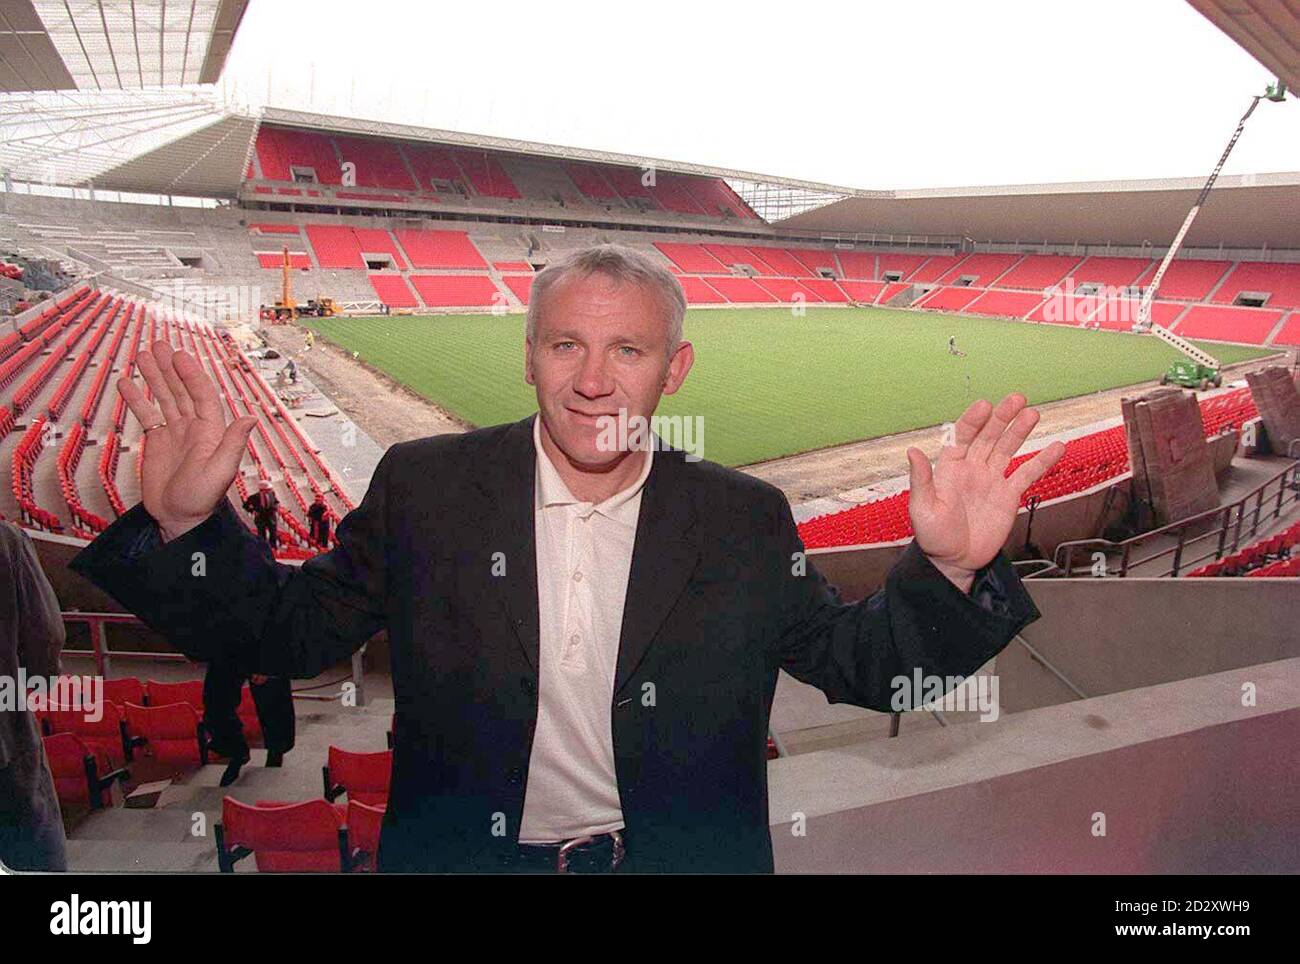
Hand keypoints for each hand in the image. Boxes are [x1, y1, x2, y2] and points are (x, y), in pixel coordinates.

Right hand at [118, 339, 257, 540]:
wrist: (180, 519)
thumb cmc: (202, 499)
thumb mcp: (220, 471)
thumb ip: (233, 443)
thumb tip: (251, 417)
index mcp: (211, 431)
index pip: (201, 395)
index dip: (191, 375)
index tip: (179, 356)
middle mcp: (193, 427)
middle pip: (181, 391)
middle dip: (170, 368)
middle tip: (158, 345)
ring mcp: (175, 433)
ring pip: (164, 398)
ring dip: (154, 377)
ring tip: (142, 356)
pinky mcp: (158, 442)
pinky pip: (147, 415)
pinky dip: (137, 399)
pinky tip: (126, 383)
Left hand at [906, 394, 1064, 591]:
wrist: (955, 562)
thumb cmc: (933, 536)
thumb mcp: (922, 508)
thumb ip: (922, 479)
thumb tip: (912, 451)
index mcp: (950, 468)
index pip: (962, 436)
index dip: (973, 420)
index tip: (985, 406)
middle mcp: (972, 468)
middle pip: (988, 436)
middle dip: (1002, 417)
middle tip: (1017, 398)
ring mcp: (992, 480)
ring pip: (1008, 449)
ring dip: (1020, 431)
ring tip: (1032, 413)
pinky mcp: (1008, 495)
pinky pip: (1027, 474)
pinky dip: (1042, 461)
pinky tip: (1057, 446)